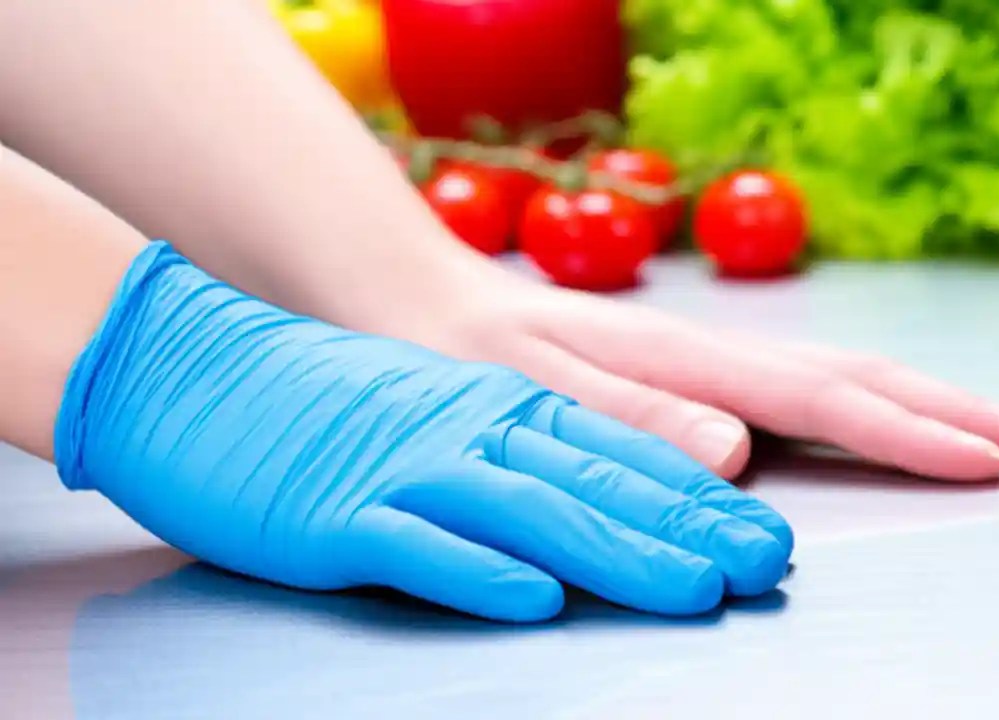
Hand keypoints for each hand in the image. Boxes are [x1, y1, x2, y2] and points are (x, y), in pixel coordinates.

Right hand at [55, 244, 790, 621]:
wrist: (202, 371)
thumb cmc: (335, 402)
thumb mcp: (445, 410)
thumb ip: (526, 451)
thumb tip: (613, 501)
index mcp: (501, 403)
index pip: (622, 451)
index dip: (701, 496)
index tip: (767, 539)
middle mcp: (469, 427)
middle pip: (599, 479)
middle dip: (690, 526)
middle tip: (766, 565)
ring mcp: (406, 469)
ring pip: (529, 510)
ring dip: (615, 551)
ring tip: (689, 590)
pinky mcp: (337, 513)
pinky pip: (418, 546)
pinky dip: (478, 571)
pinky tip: (533, 599)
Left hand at [393, 270, 998, 481]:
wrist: (424, 308)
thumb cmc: (467, 360)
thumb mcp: (527, 396)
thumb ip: (628, 425)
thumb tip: (736, 453)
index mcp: (682, 365)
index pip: (818, 402)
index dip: (908, 435)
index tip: (987, 463)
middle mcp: (711, 358)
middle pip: (861, 378)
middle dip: (963, 411)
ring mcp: (712, 364)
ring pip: (846, 379)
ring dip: (937, 404)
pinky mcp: (700, 377)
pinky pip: (809, 392)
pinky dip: (876, 407)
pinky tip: (903, 423)